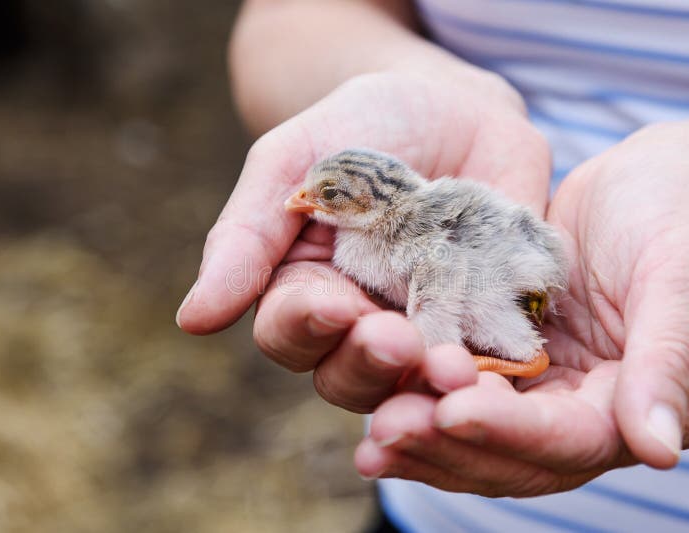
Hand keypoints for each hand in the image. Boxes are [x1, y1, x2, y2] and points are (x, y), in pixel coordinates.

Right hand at [176, 69, 551, 411]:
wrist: (456, 108)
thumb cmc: (362, 127)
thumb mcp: (293, 161)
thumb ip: (247, 236)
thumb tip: (192, 321)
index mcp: (304, 289)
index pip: (289, 331)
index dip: (307, 325)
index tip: (333, 305)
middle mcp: (361, 323)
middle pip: (348, 375)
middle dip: (368, 361)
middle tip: (397, 339)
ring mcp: (426, 329)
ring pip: (413, 384)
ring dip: (426, 383)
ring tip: (451, 366)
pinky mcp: (486, 324)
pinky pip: (485, 364)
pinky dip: (489, 375)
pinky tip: (496, 371)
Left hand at [355, 118, 688, 495]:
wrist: (659, 179)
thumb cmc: (685, 214)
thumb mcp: (682, 274)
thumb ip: (667, 357)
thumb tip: (658, 451)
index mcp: (637, 402)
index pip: (572, 439)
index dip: (511, 431)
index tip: (451, 410)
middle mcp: (587, 410)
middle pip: (514, 454)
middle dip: (448, 444)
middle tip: (385, 433)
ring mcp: (544, 386)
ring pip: (477, 431)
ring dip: (424, 435)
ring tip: (370, 434)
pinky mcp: (508, 354)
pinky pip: (460, 385)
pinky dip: (420, 393)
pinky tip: (375, 392)